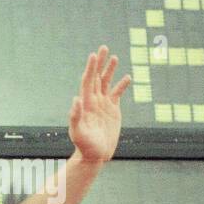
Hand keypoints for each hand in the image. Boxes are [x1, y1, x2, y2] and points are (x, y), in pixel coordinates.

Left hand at [69, 45, 130, 163]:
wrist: (94, 156)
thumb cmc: (84, 146)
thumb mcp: (78, 132)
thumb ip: (75, 117)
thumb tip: (76, 99)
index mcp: (86, 103)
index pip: (88, 81)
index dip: (91, 68)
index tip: (93, 55)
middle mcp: (94, 101)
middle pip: (97, 77)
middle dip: (100, 63)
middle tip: (103, 47)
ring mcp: (103, 105)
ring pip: (107, 83)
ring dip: (110, 70)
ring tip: (114, 57)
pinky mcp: (112, 111)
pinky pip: (117, 94)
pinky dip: (122, 85)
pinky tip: (127, 77)